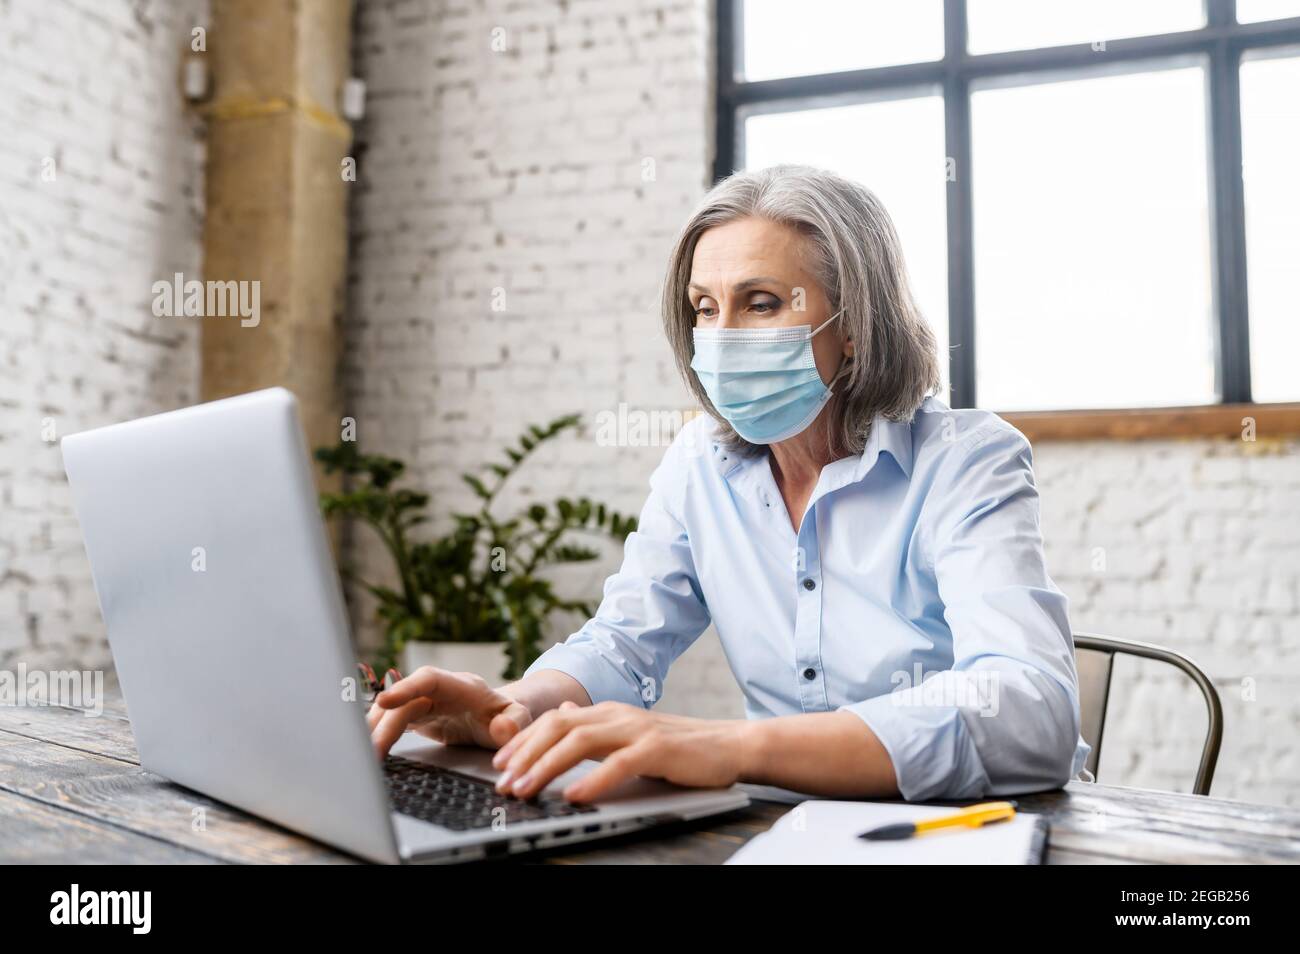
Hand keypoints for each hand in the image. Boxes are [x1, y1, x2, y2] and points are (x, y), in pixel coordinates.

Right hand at [367, 666, 532, 758]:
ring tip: (363, 757)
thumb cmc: (511, 716)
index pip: (429, 679)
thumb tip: (501, 729)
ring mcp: (425, 702)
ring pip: (392, 712)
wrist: (503, 718)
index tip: (384, 701)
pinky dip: (378, 734)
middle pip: (404, 702)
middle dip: (384, 725)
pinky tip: (365, 750)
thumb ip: (515, 723)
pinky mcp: (418, 717)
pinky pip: (392, 722)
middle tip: (370, 752)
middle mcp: (438, 691)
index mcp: (462, 686)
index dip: (405, 688)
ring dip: (375, 731)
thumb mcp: (521, 719)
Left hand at [489, 700, 749, 801]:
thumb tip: (564, 712)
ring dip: (547, 766)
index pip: (554, 720)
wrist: (731, 744)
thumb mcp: (631, 731)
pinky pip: (619, 764)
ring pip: (580, 742)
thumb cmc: (681, 746)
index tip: (499, 763)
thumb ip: (596, 725)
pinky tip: (575, 796)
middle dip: (525, 753)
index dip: (523, 740)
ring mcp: (637, 730)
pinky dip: (593, 780)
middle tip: (502, 780)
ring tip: (526, 788)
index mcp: (608, 713)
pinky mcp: (658, 749)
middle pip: (558, 726)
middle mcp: (618, 716)